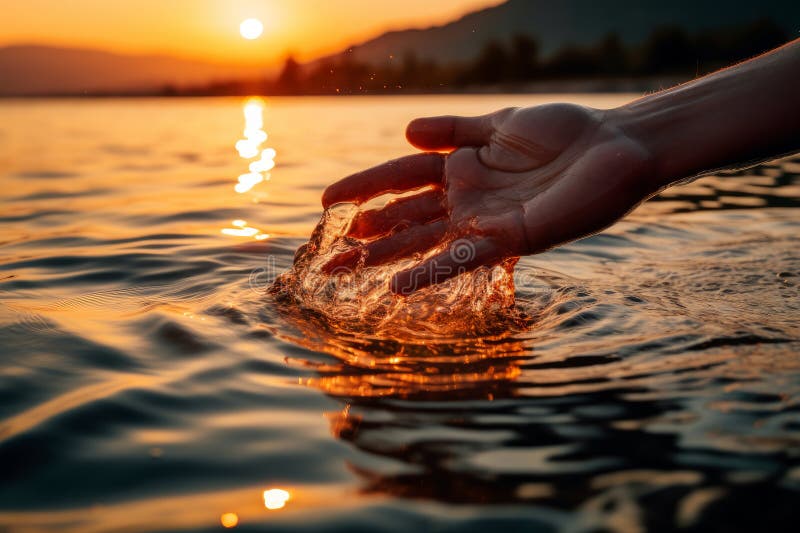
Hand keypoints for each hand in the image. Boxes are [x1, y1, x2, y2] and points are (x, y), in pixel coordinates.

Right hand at [322, 103, 655, 294]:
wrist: (616, 146)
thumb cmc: (564, 131)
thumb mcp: (501, 124)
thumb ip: (454, 129)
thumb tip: (406, 132)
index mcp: (461, 167)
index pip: (400, 176)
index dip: (365, 188)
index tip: (327, 201)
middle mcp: (467, 198)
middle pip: (405, 216)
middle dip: (366, 234)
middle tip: (327, 256)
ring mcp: (485, 221)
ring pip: (425, 240)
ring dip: (386, 257)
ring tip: (347, 269)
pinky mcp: (509, 238)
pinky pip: (463, 257)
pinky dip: (430, 271)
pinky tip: (398, 285)